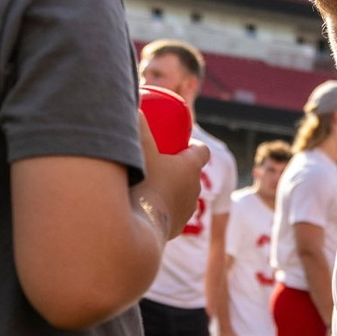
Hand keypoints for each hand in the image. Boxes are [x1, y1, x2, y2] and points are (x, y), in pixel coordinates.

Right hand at [136, 114, 207, 239]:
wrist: (138, 228)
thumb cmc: (141, 183)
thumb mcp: (138, 148)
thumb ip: (136, 123)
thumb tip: (134, 106)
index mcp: (191, 168)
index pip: (201, 151)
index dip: (192, 146)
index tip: (177, 143)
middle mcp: (194, 190)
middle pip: (192, 173)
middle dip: (179, 166)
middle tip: (158, 161)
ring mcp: (186, 211)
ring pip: (183, 195)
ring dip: (172, 189)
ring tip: (152, 184)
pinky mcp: (176, 229)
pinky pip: (173, 213)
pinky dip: (165, 208)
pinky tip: (151, 206)